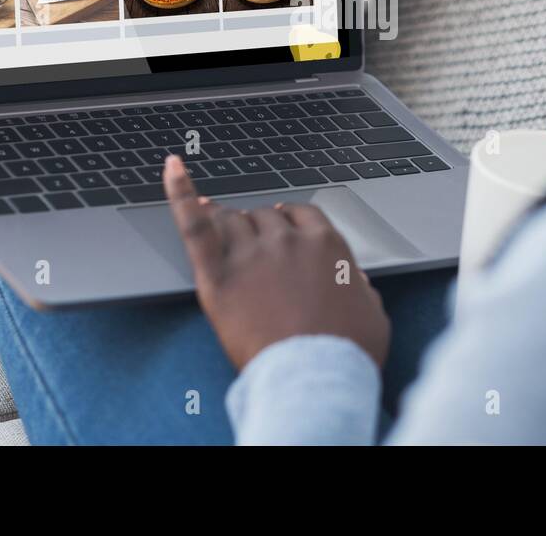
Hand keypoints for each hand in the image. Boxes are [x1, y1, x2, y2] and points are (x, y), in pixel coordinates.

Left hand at [163, 155, 390, 370]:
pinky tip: (172, 168)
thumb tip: (355, 280)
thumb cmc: (346, 350)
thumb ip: (360, 286)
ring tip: (220, 232)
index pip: (301, 214)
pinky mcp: (217, 275)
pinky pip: (194, 224)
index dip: (289, 221)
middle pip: (264, 216)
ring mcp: (250, 253)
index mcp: (325, 243)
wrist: (315, 376)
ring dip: (228, 225)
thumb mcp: (372, 312)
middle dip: (258, 230)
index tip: (282, 228)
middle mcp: (287, 239)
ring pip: (231, 219)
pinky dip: (180, 191)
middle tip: (253, 252)